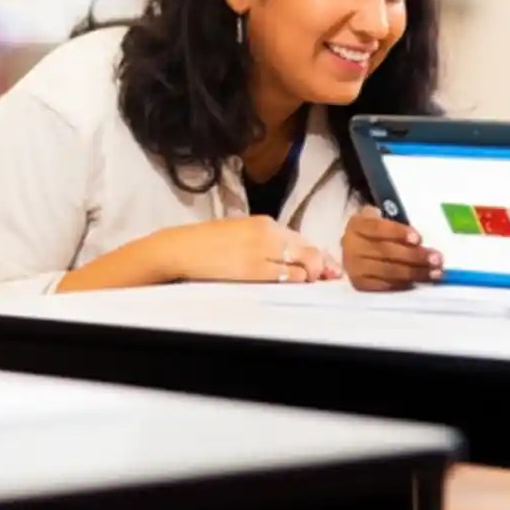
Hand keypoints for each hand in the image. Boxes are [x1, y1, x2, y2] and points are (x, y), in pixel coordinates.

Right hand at [160, 216, 339, 283]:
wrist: (181, 249)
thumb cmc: (206, 245)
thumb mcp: (239, 233)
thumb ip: (265, 241)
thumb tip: (288, 257)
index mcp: (265, 224)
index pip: (302, 239)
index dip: (319, 255)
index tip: (329, 267)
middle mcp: (269, 234)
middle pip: (310, 250)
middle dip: (322, 266)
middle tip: (326, 279)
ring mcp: (263, 252)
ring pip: (304, 264)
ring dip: (310, 276)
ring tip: (309, 285)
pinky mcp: (255, 270)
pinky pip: (288, 277)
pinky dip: (298, 282)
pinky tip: (296, 286)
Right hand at [342, 206, 442, 291]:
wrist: (357, 247)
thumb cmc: (378, 232)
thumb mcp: (384, 220)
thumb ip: (399, 228)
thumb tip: (423, 243)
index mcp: (357, 225)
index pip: (378, 228)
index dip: (398, 233)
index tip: (418, 238)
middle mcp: (350, 246)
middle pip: (385, 251)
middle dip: (414, 256)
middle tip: (436, 259)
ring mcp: (353, 267)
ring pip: (387, 271)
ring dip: (414, 273)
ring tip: (434, 273)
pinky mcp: (359, 284)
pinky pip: (384, 286)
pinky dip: (403, 284)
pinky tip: (418, 283)